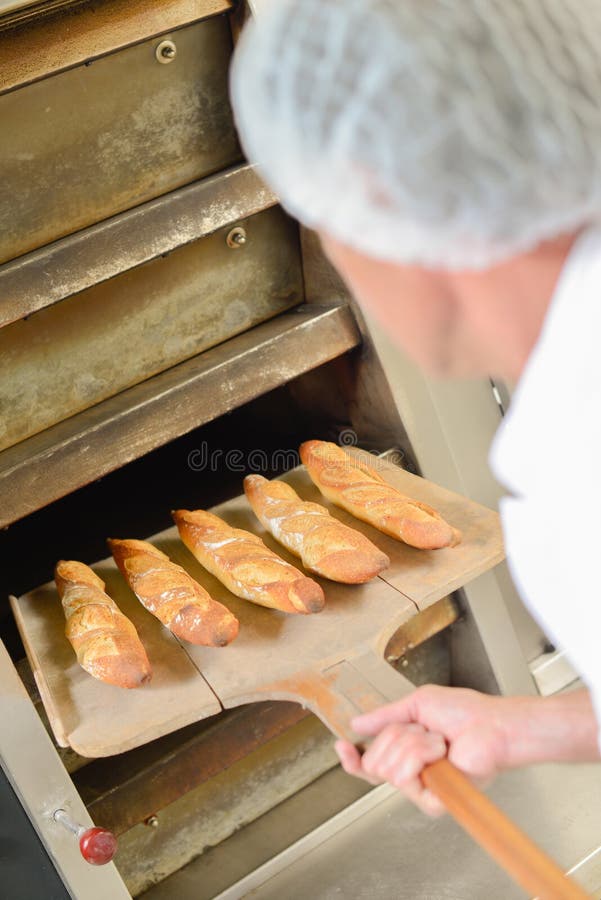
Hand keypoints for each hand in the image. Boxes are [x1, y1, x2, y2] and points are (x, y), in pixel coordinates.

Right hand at [336, 685, 508, 815]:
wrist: (490, 725)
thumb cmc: (463, 712)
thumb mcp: (416, 705)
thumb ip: (384, 717)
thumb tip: (355, 724)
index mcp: (404, 753)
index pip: (368, 765)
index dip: (351, 758)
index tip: (341, 744)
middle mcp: (410, 773)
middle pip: (374, 761)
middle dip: (395, 735)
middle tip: (422, 730)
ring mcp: (421, 788)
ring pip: (388, 768)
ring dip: (412, 742)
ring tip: (437, 741)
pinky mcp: (432, 800)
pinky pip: (405, 776)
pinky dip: (421, 754)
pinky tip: (441, 752)